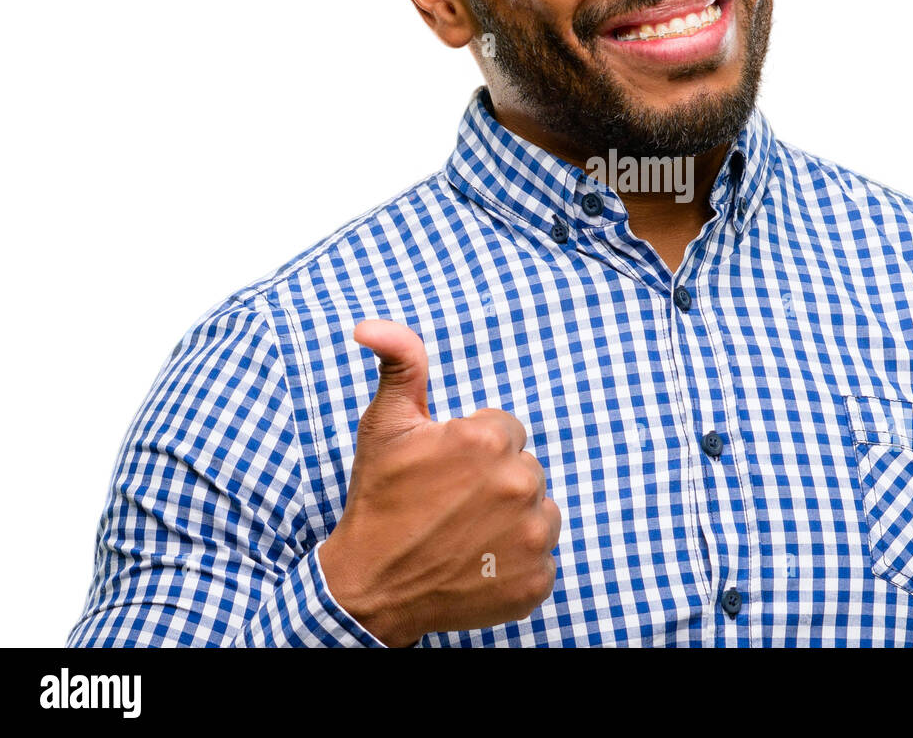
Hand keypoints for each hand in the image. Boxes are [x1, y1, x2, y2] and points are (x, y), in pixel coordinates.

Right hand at [318, 319, 560, 646]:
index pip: (507, 431)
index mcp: (489, 439)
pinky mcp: (537, 579)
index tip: (446, 471)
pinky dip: (517, 563)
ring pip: (541, 510)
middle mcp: (520, 483)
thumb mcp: (384, 425)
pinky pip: (543, 558)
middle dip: (495, 481)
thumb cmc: (380, 500)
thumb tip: (369, 325)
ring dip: (513, 520)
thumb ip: (399, 364)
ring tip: (467, 534)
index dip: (475, 450)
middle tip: (452, 505)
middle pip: (525, 469)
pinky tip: (480, 564)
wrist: (370, 586)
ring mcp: (532, 535)